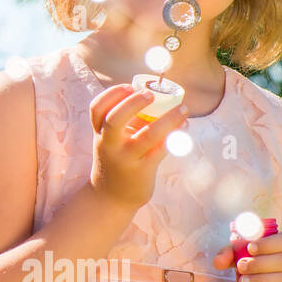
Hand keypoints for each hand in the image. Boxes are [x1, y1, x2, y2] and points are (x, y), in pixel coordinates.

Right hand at [87, 84, 189, 210]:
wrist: (112, 196)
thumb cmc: (117, 160)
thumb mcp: (112, 141)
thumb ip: (127, 122)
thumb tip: (157, 98)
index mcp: (100, 134)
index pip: (97, 109)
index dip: (112, 94)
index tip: (129, 86)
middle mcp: (109, 145)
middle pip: (113, 120)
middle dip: (133, 104)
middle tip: (151, 94)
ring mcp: (126, 158)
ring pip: (147, 136)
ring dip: (169, 120)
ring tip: (183, 109)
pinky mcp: (143, 170)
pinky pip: (161, 150)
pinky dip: (175, 136)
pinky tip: (184, 127)